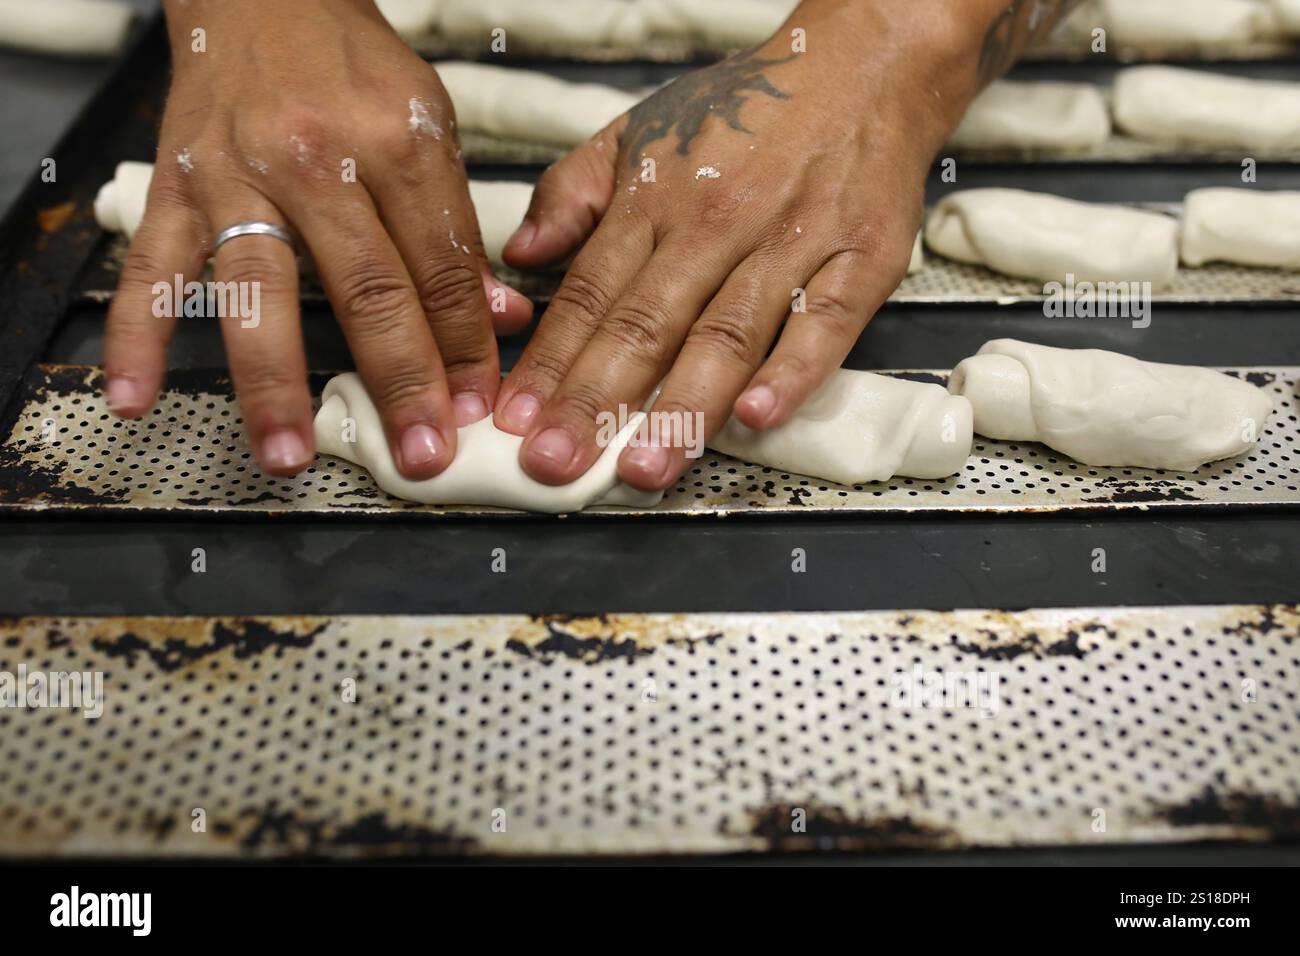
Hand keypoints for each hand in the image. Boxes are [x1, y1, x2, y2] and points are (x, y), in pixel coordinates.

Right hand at [103, 0, 531, 477]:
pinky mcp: (174, 186)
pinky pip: (150, 270)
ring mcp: (236, 177)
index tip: (478, 407)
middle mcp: (316, 162)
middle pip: (366, 290)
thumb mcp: (431, 127)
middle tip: (422, 453)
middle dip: (400, 381)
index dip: (466, 347)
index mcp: (395, 144)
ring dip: (274, 384)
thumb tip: (499, 318)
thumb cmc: (354, 68)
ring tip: (289, 455)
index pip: (442, 268)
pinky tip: (137, 397)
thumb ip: (458, 229)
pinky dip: (138, 336)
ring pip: (257, 292)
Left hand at [494, 1, 975, 491]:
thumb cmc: (746, 111)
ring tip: (643, 468)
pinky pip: (824, 325)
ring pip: (726, 336)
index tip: (517, 421)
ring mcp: (791, 245)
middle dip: (596, 401)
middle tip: (558, 464)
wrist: (862, 69)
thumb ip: (572, 193)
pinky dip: (792, 373)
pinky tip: (757, 416)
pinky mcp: (860, 262)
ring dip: (681, 408)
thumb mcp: (639, 131)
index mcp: (655, 200)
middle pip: (647, 325)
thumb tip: (520, 257)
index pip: (590, 294)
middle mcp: (716, 225)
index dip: (551, 363)